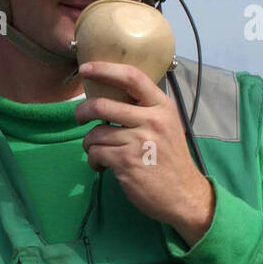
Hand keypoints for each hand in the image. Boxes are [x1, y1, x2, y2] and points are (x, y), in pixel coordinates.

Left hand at [73, 61, 214, 246]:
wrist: (183, 195)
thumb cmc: (170, 160)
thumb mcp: (166, 126)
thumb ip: (144, 110)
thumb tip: (110, 98)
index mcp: (162, 107)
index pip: (132, 77)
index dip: (104, 69)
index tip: (86, 68)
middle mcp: (151, 120)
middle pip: (102, 105)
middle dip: (81, 112)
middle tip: (79, 119)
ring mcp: (139, 141)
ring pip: (95, 134)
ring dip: (89, 144)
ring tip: (98, 152)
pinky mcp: (126, 162)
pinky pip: (95, 153)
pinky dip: (93, 161)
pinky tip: (102, 167)